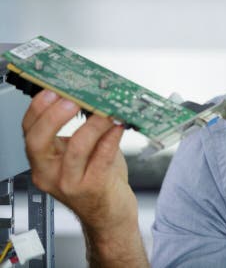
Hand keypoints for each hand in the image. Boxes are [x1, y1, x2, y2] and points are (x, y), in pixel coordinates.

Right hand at [22, 89, 136, 233]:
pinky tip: (119, 126)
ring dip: (94, 124)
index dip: (38, 108)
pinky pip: (102, 157)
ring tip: (106, 111)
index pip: (29, 131)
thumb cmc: (97, 180)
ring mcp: (70, 182)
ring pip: (76, 148)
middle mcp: (50, 173)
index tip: (52, 89)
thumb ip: (81, 129)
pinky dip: (112, 137)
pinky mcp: (93, 187)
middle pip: (38, 141)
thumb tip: (92, 97)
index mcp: (43, 161)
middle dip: (54, 116)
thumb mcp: (80, 153)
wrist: (109, 214)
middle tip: (72, 99)